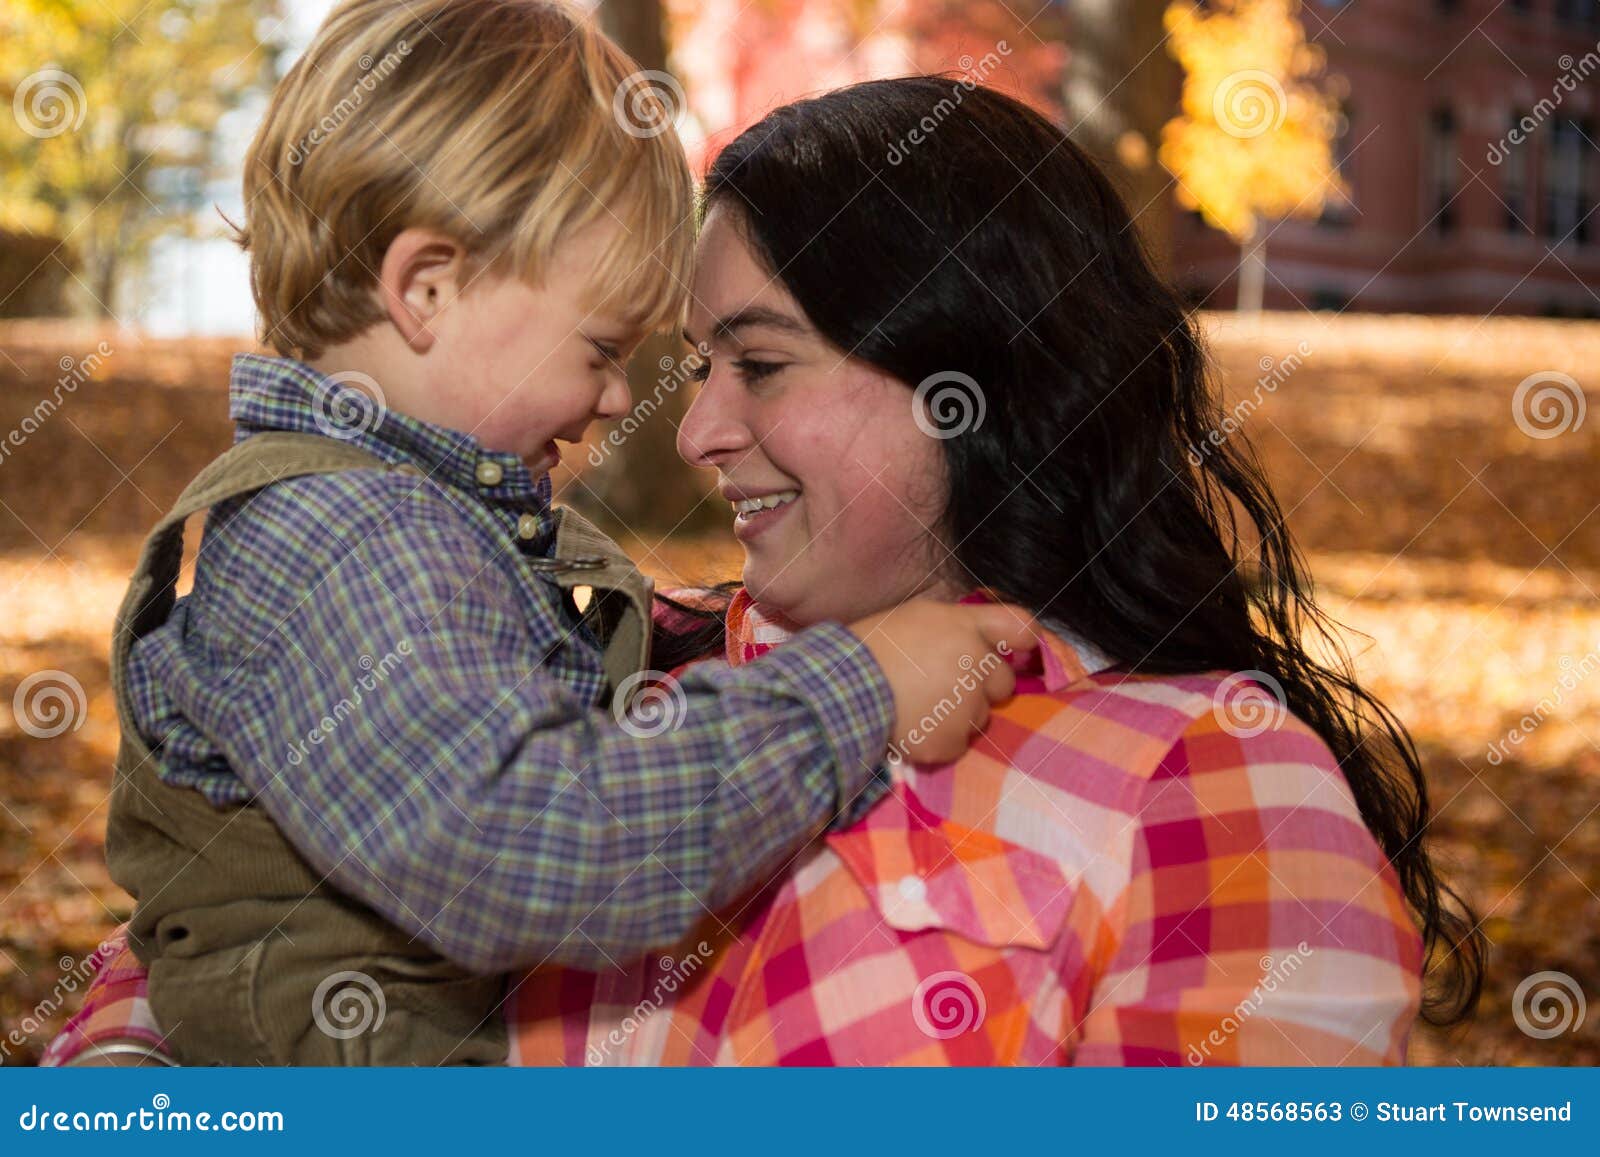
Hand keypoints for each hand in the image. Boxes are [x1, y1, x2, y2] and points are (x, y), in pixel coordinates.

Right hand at [847, 599, 1036, 764]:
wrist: (840, 690)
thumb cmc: (872, 648)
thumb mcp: (916, 617)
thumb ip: (957, 626)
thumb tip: (980, 640)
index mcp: (964, 627)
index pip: (1021, 626)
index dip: (1025, 639)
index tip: (1019, 648)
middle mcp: (974, 665)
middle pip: (1003, 681)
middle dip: (981, 685)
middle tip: (941, 684)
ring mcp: (966, 707)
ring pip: (980, 716)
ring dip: (959, 714)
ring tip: (918, 707)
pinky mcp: (951, 742)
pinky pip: (958, 743)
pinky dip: (939, 739)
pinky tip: (913, 727)